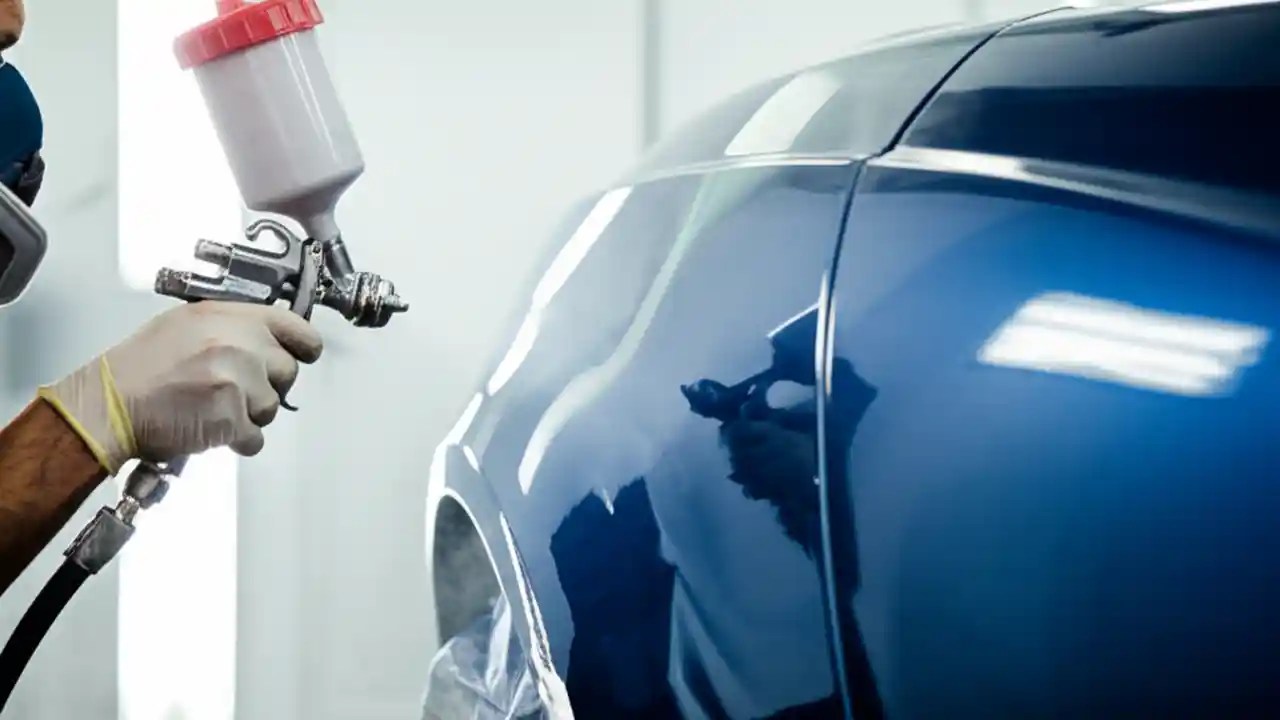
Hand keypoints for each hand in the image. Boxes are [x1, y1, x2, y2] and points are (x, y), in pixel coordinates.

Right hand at [39, 302, 322, 472]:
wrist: (108, 404)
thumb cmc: (140, 367)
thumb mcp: (187, 324)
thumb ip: (232, 326)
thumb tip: (266, 336)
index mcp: (228, 317)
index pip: (294, 328)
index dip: (304, 345)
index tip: (305, 353)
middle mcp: (238, 345)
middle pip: (287, 371)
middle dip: (266, 385)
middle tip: (230, 389)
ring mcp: (237, 382)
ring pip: (272, 407)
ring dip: (248, 414)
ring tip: (210, 406)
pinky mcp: (231, 418)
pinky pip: (255, 438)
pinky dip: (237, 440)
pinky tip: (209, 428)